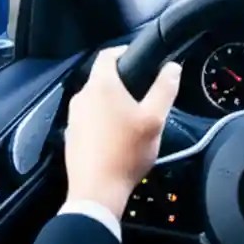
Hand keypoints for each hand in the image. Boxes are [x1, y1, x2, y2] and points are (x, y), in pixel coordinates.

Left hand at [63, 46, 181, 218]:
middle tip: (142, 94)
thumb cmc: (126, 153)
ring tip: (132, 119)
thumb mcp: (154, 119)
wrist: (97, 191)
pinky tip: (116, 138)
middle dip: (121, 82)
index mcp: (101, 86)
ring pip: (95, 100)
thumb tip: (172, 68)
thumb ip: (165, 89)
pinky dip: (102, 121)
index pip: (108, 54)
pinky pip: (89, 119)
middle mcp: (82, 97)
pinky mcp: (71, 135)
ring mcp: (73, 117)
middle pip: (102, 78)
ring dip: (112, 103)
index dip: (124, 51)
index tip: (138, 58)